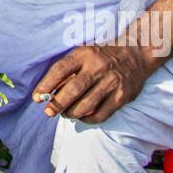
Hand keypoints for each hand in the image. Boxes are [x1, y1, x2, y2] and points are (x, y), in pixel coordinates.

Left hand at [32, 42, 154, 124]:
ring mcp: (111, 82)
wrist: (136, 54)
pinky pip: (102, 113)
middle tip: (48, 112)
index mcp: (84, 54)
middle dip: (57, 104)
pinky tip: (82, 117)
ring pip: (86, 104)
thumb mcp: (84, 53)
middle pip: (73, 90)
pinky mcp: (122, 95)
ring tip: (65, 114)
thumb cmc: (102, 55)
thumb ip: (68, 69)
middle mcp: (97, 67)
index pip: (60, 69)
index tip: (36, 97)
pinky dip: (89, 119)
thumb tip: (48, 91)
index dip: (46, 85)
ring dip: (72, 113)